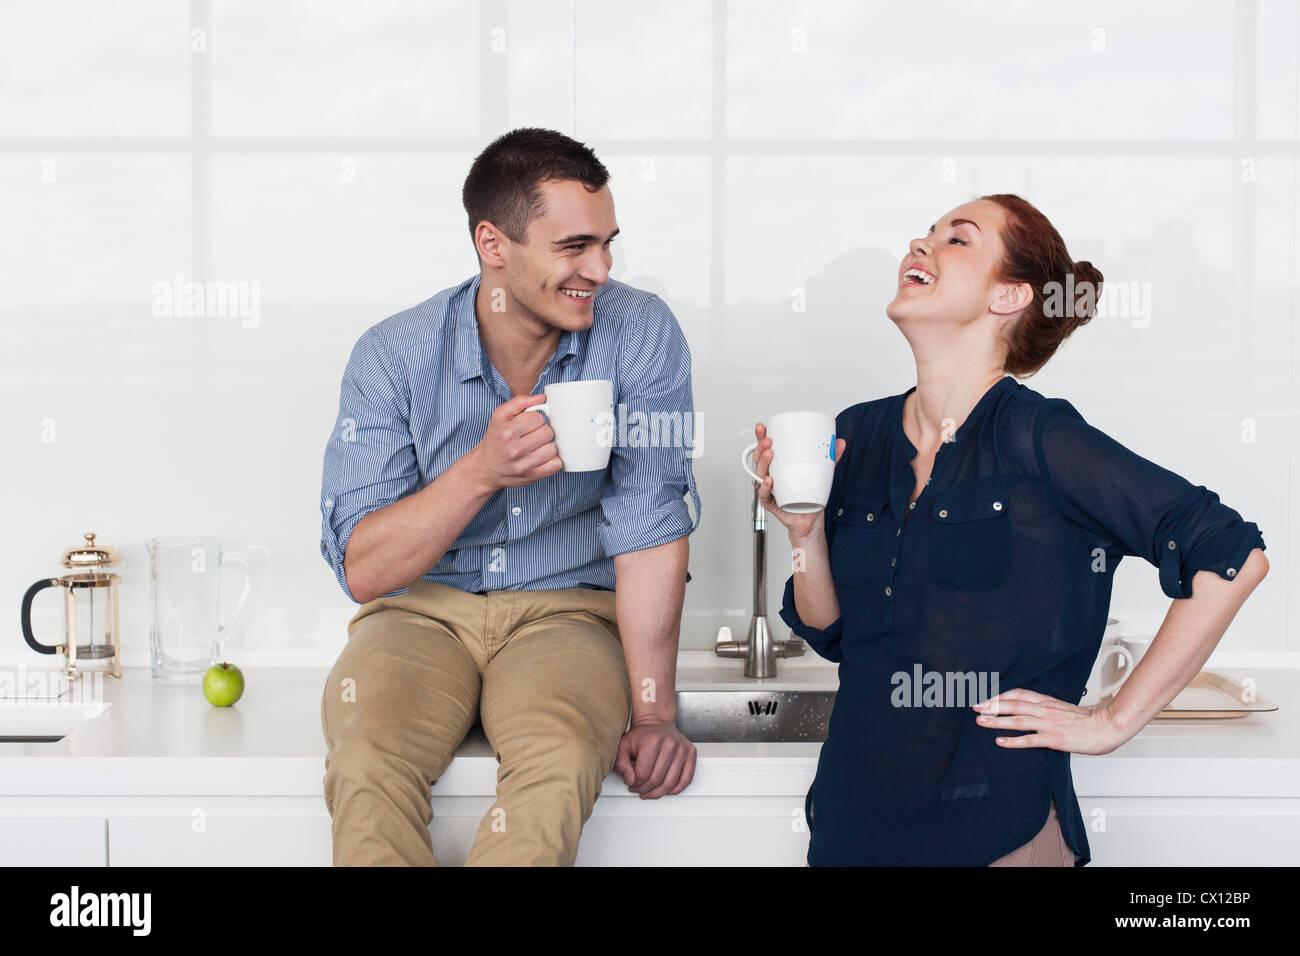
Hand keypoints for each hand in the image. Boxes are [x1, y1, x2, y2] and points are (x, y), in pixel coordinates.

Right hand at [467, 393, 562, 491]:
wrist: (485, 468)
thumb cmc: (494, 440)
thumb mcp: (500, 416)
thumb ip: (520, 402)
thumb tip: (542, 398)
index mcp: (508, 432)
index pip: (538, 418)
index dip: (536, 419)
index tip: (529, 424)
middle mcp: (515, 449)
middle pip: (548, 432)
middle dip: (543, 431)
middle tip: (534, 435)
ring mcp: (524, 465)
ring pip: (553, 448)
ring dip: (548, 445)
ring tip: (538, 446)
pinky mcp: (532, 477)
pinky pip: (556, 465)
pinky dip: (553, 460)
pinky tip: (543, 457)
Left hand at [614, 716, 696, 798]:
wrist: (656, 722)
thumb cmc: (641, 735)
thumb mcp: (624, 746)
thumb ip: (621, 764)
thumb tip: (630, 780)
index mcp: (652, 741)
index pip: (643, 774)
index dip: (635, 784)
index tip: (632, 784)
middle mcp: (669, 744)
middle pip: (656, 780)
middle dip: (645, 790)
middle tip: (640, 790)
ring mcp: (682, 749)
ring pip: (670, 783)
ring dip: (658, 793)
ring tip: (650, 792)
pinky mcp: (691, 753)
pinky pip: (686, 779)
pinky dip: (676, 789)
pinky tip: (666, 790)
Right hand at [751, 422, 846, 539]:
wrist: (810, 519)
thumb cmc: (809, 496)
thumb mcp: (820, 473)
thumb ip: (829, 458)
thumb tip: (839, 443)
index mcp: (779, 466)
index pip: (766, 448)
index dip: (762, 437)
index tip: (763, 427)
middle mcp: (771, 476)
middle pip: (759, 459)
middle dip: (760, 447)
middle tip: (769, 440)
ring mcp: (770, 489)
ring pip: (760, 474)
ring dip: (763, 463)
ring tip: (769, 454)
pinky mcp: (772, 503)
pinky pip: (765, 495)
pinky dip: (765, 488)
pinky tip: (770, 480)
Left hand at [972, 689, 1130, 755]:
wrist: (1106, 727)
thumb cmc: (1086, 720)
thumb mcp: (1061, 708)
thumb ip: (1044, 707)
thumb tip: (1027, 709)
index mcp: (1046, 701)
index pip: (1018, 693)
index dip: (999, 694)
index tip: (983, 695)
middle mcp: (1045, 710)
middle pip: (1014, 704)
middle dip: (992, 705)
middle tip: (974, 706)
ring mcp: (1049, 724)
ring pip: (1018, 720)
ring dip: (997, 720)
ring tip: (980, 721)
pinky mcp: (1054, 739)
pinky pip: (1030, 740)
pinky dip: (1013, 740)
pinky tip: (1000, 741)